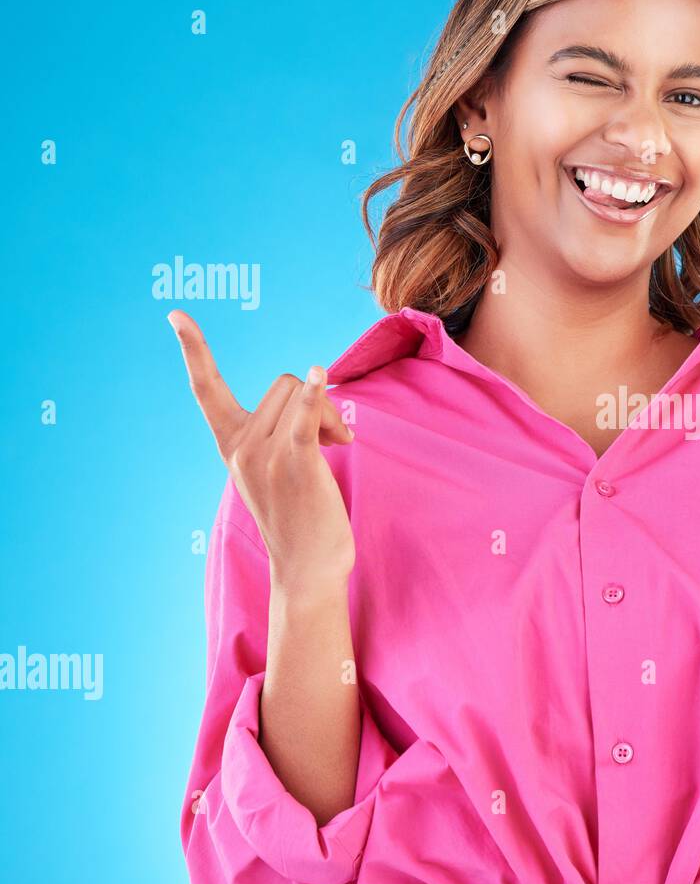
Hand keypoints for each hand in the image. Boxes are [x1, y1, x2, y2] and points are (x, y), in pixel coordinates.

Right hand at [167, 309, 356, 591]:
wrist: (307, 568)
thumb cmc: (300, 516)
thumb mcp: (277, 468)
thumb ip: (281, 429)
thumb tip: (314, 391)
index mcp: (231, 445)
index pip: (206, 389)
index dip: (194, 350)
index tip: (176, 315)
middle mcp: (241, 447)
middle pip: (282, 383)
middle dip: (311, 400)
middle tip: (330, 439)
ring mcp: (265, 457)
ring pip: (302, 394)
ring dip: (329, 413)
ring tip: (338, 445)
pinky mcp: (296, 465)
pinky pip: (305, 416)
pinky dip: (315, 394)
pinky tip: (318, 374)